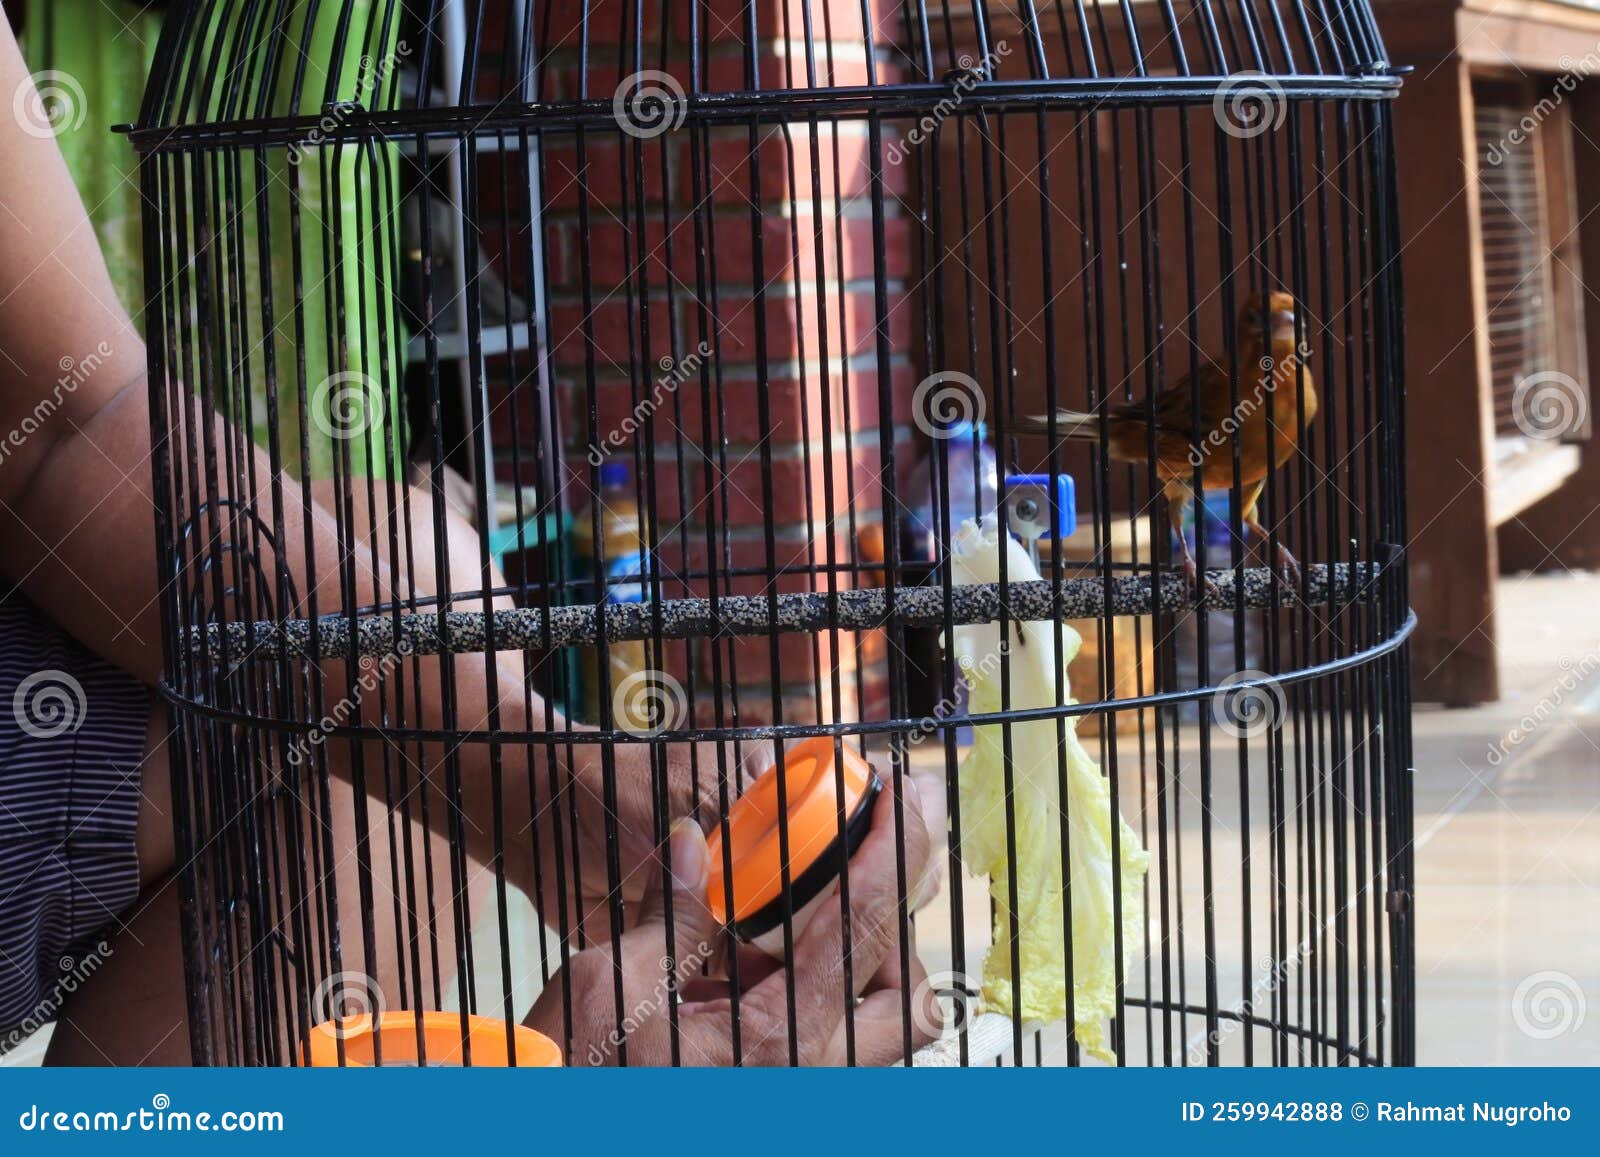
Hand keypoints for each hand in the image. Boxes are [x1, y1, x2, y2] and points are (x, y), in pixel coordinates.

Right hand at [528, 779, 941, 1065]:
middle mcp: (802, 1078)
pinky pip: (822, 1043)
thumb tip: (696, 846)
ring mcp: (791, 1093)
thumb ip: (670, 914)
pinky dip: (807, 994)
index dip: (893, 853)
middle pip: (906, 1003)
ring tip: (799, 920)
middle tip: (857, 878)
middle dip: (894, 934)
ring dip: (855, 969)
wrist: (551, 1127)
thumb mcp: (610, 984)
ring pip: (874, 1030)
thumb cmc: (574, 1075)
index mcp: (772, 1044)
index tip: (904, 800)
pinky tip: (749, 967)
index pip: (861, 930)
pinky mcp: (767, 1095)